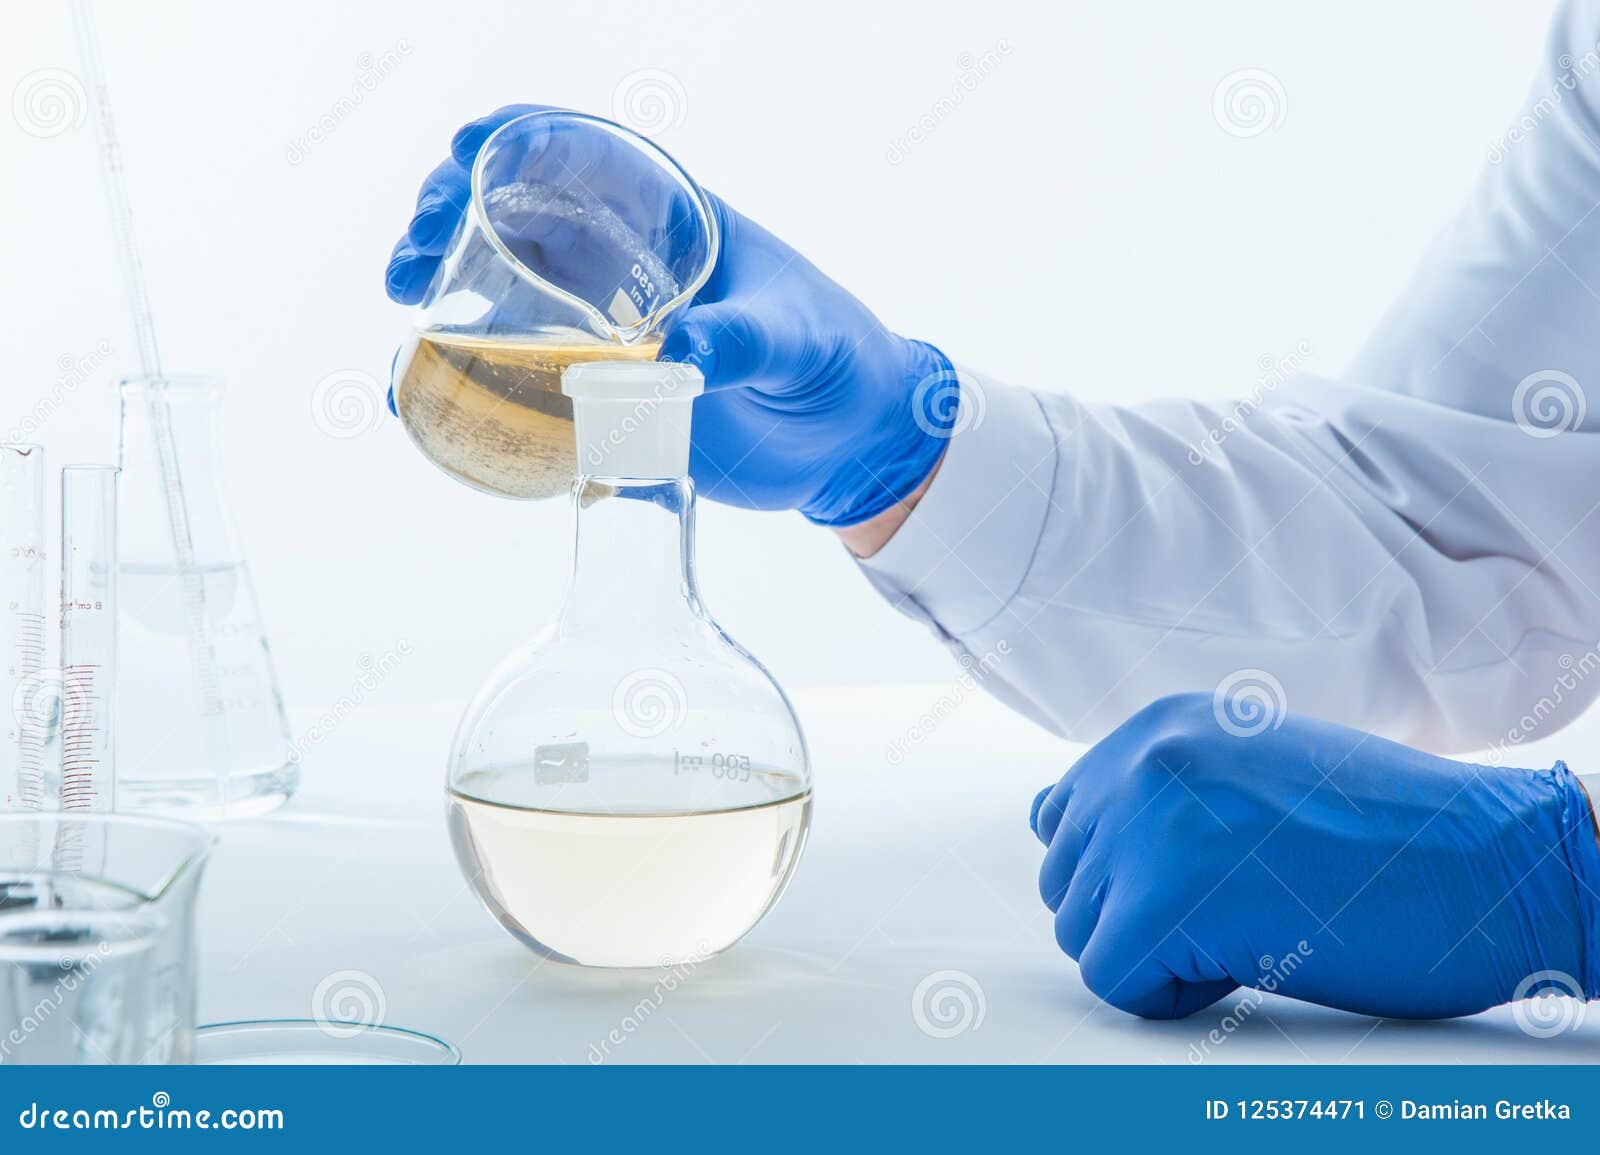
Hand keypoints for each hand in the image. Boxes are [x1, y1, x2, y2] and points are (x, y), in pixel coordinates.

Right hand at [386, 104, 955, 526]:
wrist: (848, 443)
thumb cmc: (835, 362)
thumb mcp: (795, 339)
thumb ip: (745, 341)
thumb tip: (681, 358)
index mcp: (670, 217)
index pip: (578, 151)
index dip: (514, 138)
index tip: (463, 151)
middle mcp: (622, 262)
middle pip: (509, 210)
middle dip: (445, 214)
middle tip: (412, 260)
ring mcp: (601, 325)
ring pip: (495, 283)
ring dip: (438, 288)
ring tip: (406, 313)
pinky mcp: (597, 391)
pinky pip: (514, 371)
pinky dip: (463, 375)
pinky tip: (421, 393)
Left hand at [1029, 693, 1599, 1019]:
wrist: (1495, 860)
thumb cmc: (1390, 834)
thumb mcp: (1249, 774)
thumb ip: (1155, 791)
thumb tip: (1053, 822)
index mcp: (1161, 727)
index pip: (1063, 815)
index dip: (1123, 873)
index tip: (1198, 883)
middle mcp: (1142, 762)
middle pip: (1067, 880)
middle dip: (1135, 917)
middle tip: (1236, 911)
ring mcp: (1149, 825)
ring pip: (1082, 932)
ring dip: (1155, 955)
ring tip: (1249, 928)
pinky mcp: (1167, 899)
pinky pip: (1113, 981)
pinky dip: (1171, 997)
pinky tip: (1244, 966)